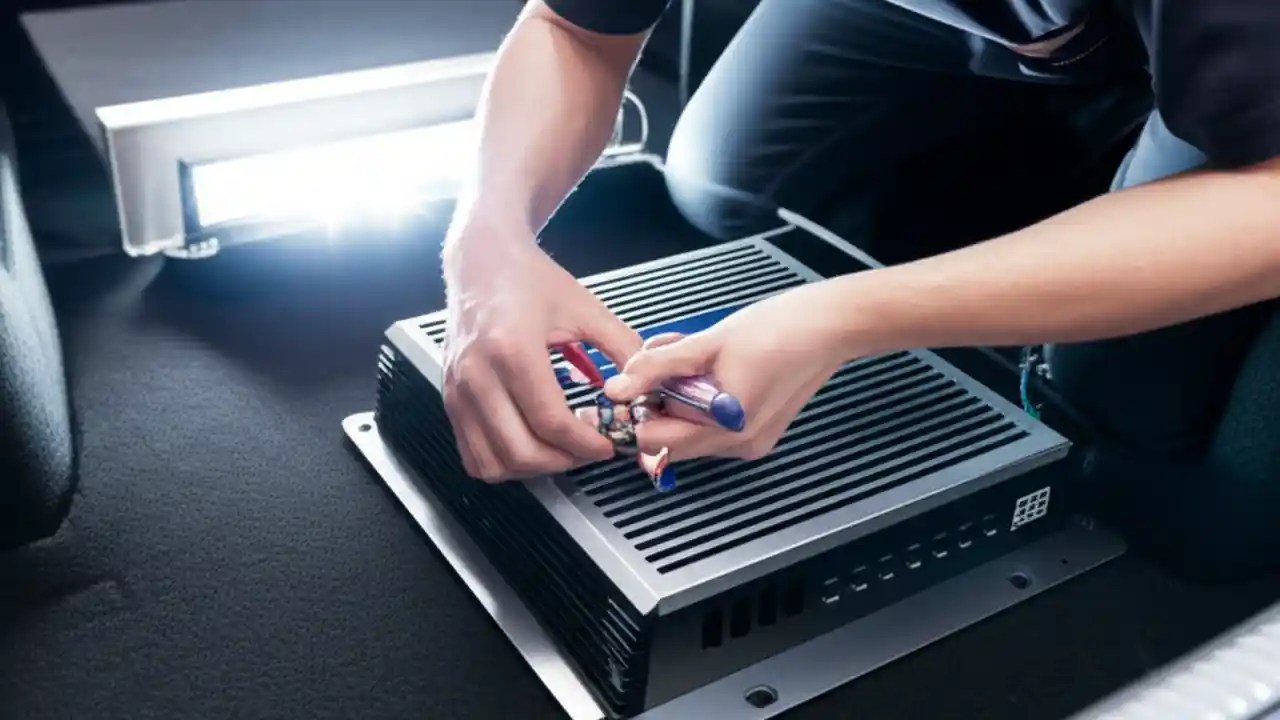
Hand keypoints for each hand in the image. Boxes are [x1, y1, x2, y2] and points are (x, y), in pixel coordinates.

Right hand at [441, 216, 641, 480]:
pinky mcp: (449, 399)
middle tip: (589, 450)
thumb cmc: (530, 280)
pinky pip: (472, 455)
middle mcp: (477, 375)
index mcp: (511, 350)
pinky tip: (530, 446)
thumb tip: (646, 388)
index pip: (551, 422)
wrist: (483, 260)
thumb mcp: (586, 308)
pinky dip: (503, 464)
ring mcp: (457, 390)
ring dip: (533, 468)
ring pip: (493, 463)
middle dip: (565, 461)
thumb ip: (623, 347)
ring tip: (561, 450)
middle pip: (521, 451)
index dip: (586, 444)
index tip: (607, 443)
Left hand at [604, 287, 848, 461]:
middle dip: (657, 405)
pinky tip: (709, 371)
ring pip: (690, 432)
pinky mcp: (759, 433)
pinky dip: (700, 402)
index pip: (655, 442)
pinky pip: (713, 426)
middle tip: (661, 366)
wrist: (830, 326)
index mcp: (726, 428)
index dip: (636, 414)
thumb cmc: (776, 329)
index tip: (630, 387)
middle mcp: (738, 445)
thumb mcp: (706, 343)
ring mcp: (751, 442)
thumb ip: (656, 367)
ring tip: (689, 361)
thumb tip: (618, 388)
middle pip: (671, 440)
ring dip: (678, 401)